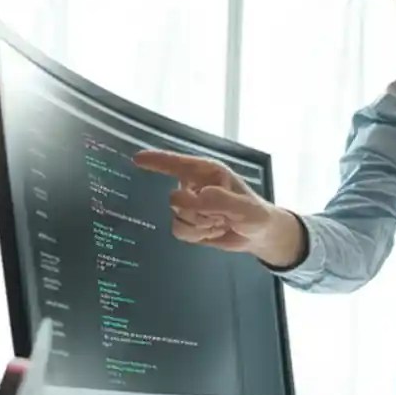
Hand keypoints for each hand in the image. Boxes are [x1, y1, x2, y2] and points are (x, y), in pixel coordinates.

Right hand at [132, 150, 304, 266]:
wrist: (258, 235)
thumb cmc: (255, 214)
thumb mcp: (244, 208)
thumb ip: (219, 201)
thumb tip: (191, 197)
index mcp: (207, 172)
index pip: (176, 164)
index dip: (156, 161)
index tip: (137, 159)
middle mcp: (195, 185)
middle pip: (176, 200)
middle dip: (199, 214)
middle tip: (222, 217)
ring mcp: (190, 204)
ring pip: (177, 218)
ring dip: (200, 226)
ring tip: (220, 223)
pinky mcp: (188, 222)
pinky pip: (179, 231)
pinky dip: (196, 236)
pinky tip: (213, 232)